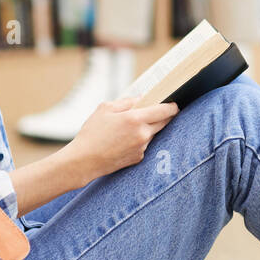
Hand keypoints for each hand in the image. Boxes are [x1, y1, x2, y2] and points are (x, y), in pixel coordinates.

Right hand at [62, 96, 179, 182]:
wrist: (84, 161)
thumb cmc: (92, 133)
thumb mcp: (105, 109)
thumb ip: (126, 101)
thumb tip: (142, 98)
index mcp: (135, 119)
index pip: (164, 111)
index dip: (172, 106)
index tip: (175, 103)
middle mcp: (142, 134)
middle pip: (163, 122)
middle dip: (165, 116)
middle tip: (161, 110)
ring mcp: (142, 147)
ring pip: (152, 133)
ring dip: (148, 128)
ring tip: (129, 127)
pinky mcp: (139, 158)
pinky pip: (144, 144)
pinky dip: (140, 140)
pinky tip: (124, 140)